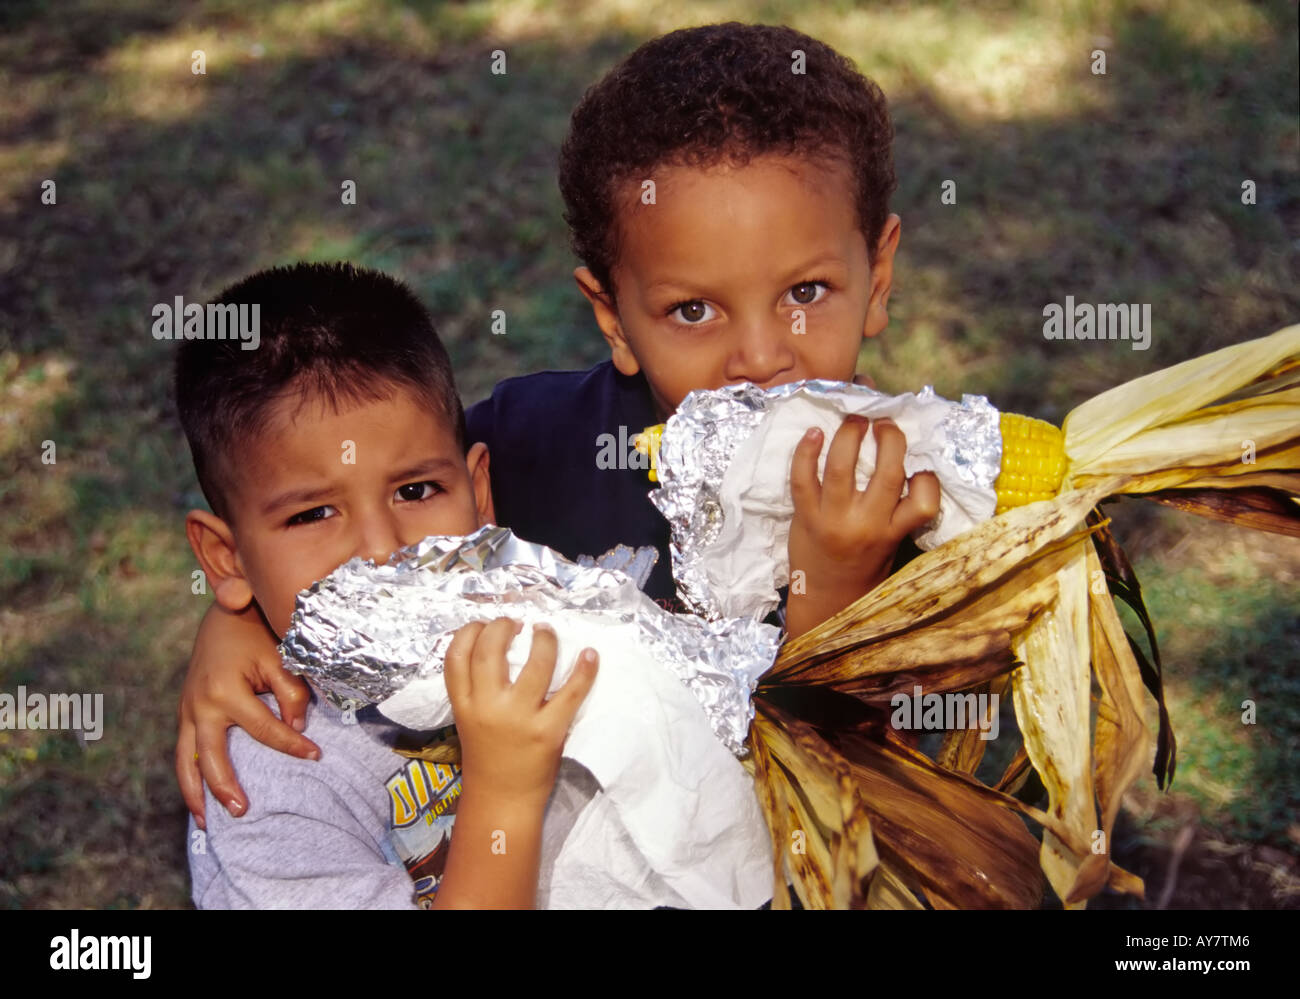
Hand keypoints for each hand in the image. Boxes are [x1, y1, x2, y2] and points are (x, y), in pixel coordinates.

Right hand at [176, 602, 318, 826]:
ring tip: (206, 822)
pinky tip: (201, 796)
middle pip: (211, 758)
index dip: (292, 745)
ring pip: (185, 760)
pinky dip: (189, 774)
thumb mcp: (281, 658)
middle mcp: (199, 706)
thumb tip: (298, 730)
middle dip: (226, 787)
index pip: (264, 730)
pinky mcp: (184, 710)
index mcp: (225, 692)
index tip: (316, 755)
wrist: (226, 612)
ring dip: (195, 792)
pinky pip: (183, 750)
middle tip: (243, 812)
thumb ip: (292, 695)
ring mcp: (187, 710)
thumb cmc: (257, 634)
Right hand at [443, 618, 596, 808]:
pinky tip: (590, 654)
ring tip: (546, 631)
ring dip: (544, 640)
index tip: (485, 623)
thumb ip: (475, 688)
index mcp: (463, 705)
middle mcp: (487, 707)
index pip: (456, 656)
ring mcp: (519, 719)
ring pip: (535, 666)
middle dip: (503, 627)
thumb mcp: (468, 719)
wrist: (502, 800)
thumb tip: (496, 644)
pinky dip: (583, 671)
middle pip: (490, 652)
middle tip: (517, 623)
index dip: (469, 631)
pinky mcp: (548, 731)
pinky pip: (570, 694)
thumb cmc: (488, 757)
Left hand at [785, 415, 939, 637]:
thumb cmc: (863, 567)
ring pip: (842, 467)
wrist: (825, 599)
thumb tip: (903, 460)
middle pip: (888, 473)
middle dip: (890, 438)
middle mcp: (867, 524)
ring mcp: (834, 519)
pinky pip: (802, 478)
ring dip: (849, 434)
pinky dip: (806, 451)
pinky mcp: (805, 516)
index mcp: (894, 533)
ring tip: (854, 421)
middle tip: (884, 423)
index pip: (924, 501)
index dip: (927, 477)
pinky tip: (814, 433)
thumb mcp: (891, 544)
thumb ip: (898, 511)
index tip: (920, 464)